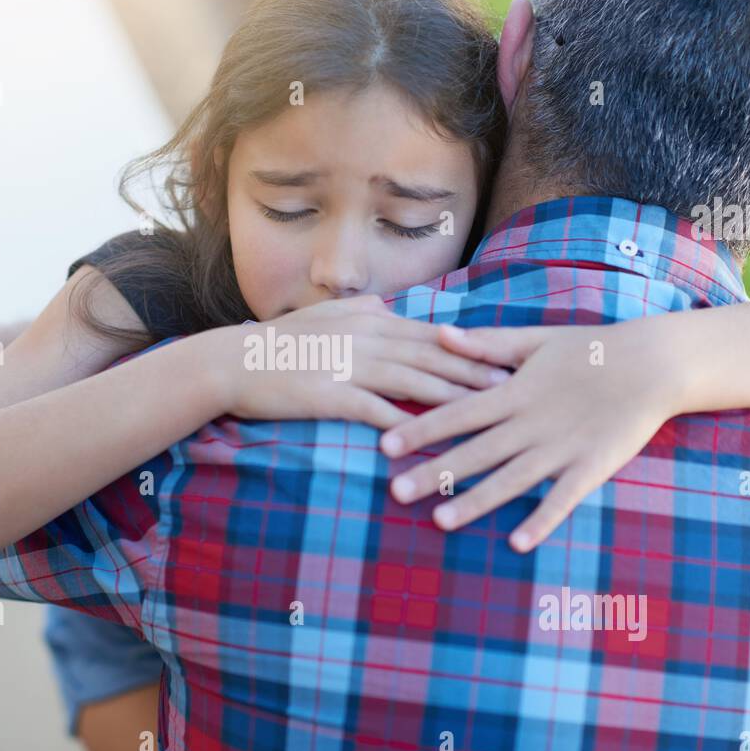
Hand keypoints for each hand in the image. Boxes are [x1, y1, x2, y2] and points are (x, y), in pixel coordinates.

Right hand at [212, 295, 511, 430]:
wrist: (232, 363)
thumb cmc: (281, 343)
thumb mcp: (326, 315)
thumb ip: (363, 311)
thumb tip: (391, 308)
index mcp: (369, 320)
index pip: (431, 333)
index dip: (471, 346)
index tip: (507, 357)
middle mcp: (365, 337)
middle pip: (432, 355)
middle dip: (477, 371)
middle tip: (516, 386)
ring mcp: (349, 366)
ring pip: (413, 381)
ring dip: (454, 397)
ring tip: (488, 412)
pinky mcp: (331, 395)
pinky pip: (377, 412)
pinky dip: (406, 426)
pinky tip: (431, 441)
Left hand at [378, 322, 681, 550]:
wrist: (653, 363)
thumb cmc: (589, 349)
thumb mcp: (535, 341)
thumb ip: (488, 344)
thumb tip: (442, 334)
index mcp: (515, 392)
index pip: (457, 413)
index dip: (421, 430)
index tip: (386, 446)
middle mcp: (532, 423)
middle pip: (475, 452)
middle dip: (435, 473)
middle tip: (395, 493)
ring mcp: (562, 448)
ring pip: (510, 480)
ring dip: (476, 503)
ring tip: (440, 523)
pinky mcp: (592, 467)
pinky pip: (563, 499)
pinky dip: (542, 520)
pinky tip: (517, 544)